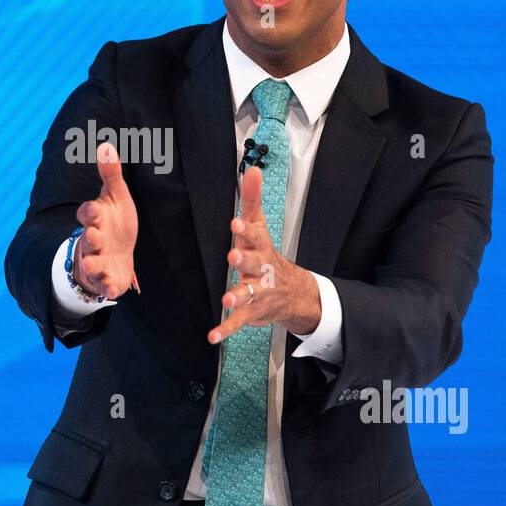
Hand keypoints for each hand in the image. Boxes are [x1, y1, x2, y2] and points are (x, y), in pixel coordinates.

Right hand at [73, 142, 140, 299]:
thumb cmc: (115, 223)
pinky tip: (111, 289)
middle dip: (90, 237)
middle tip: (93, 234)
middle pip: (88, 238)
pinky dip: (106, 287)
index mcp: (95, 220)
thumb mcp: (115, 197)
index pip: (87, 214)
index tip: (93, 207)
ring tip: (92, 263)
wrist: (117, 256)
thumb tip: (105, 144)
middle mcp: (93, 240)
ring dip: (91, 263)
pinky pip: (104, 284)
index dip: (89, 211)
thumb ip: (111, 174)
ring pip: (91, 263)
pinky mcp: (108, 279)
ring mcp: (99, 261)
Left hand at [207, 165, 320, 344]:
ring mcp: (257, 291)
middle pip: (253, 263)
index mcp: (260, 247)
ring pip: (248, 293)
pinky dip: (225, 330)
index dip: (246, 230)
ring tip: (227, 299)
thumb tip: (252, 168)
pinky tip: (213, 337)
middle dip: (244, 260)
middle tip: (233, 257)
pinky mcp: (251, 312)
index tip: (236, 224)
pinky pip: (237, 322)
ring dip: (237, 295)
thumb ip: (253, 199)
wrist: (292, 293)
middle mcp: (260, 269)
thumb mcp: (260, 226)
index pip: (255, 236)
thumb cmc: (266, 254)